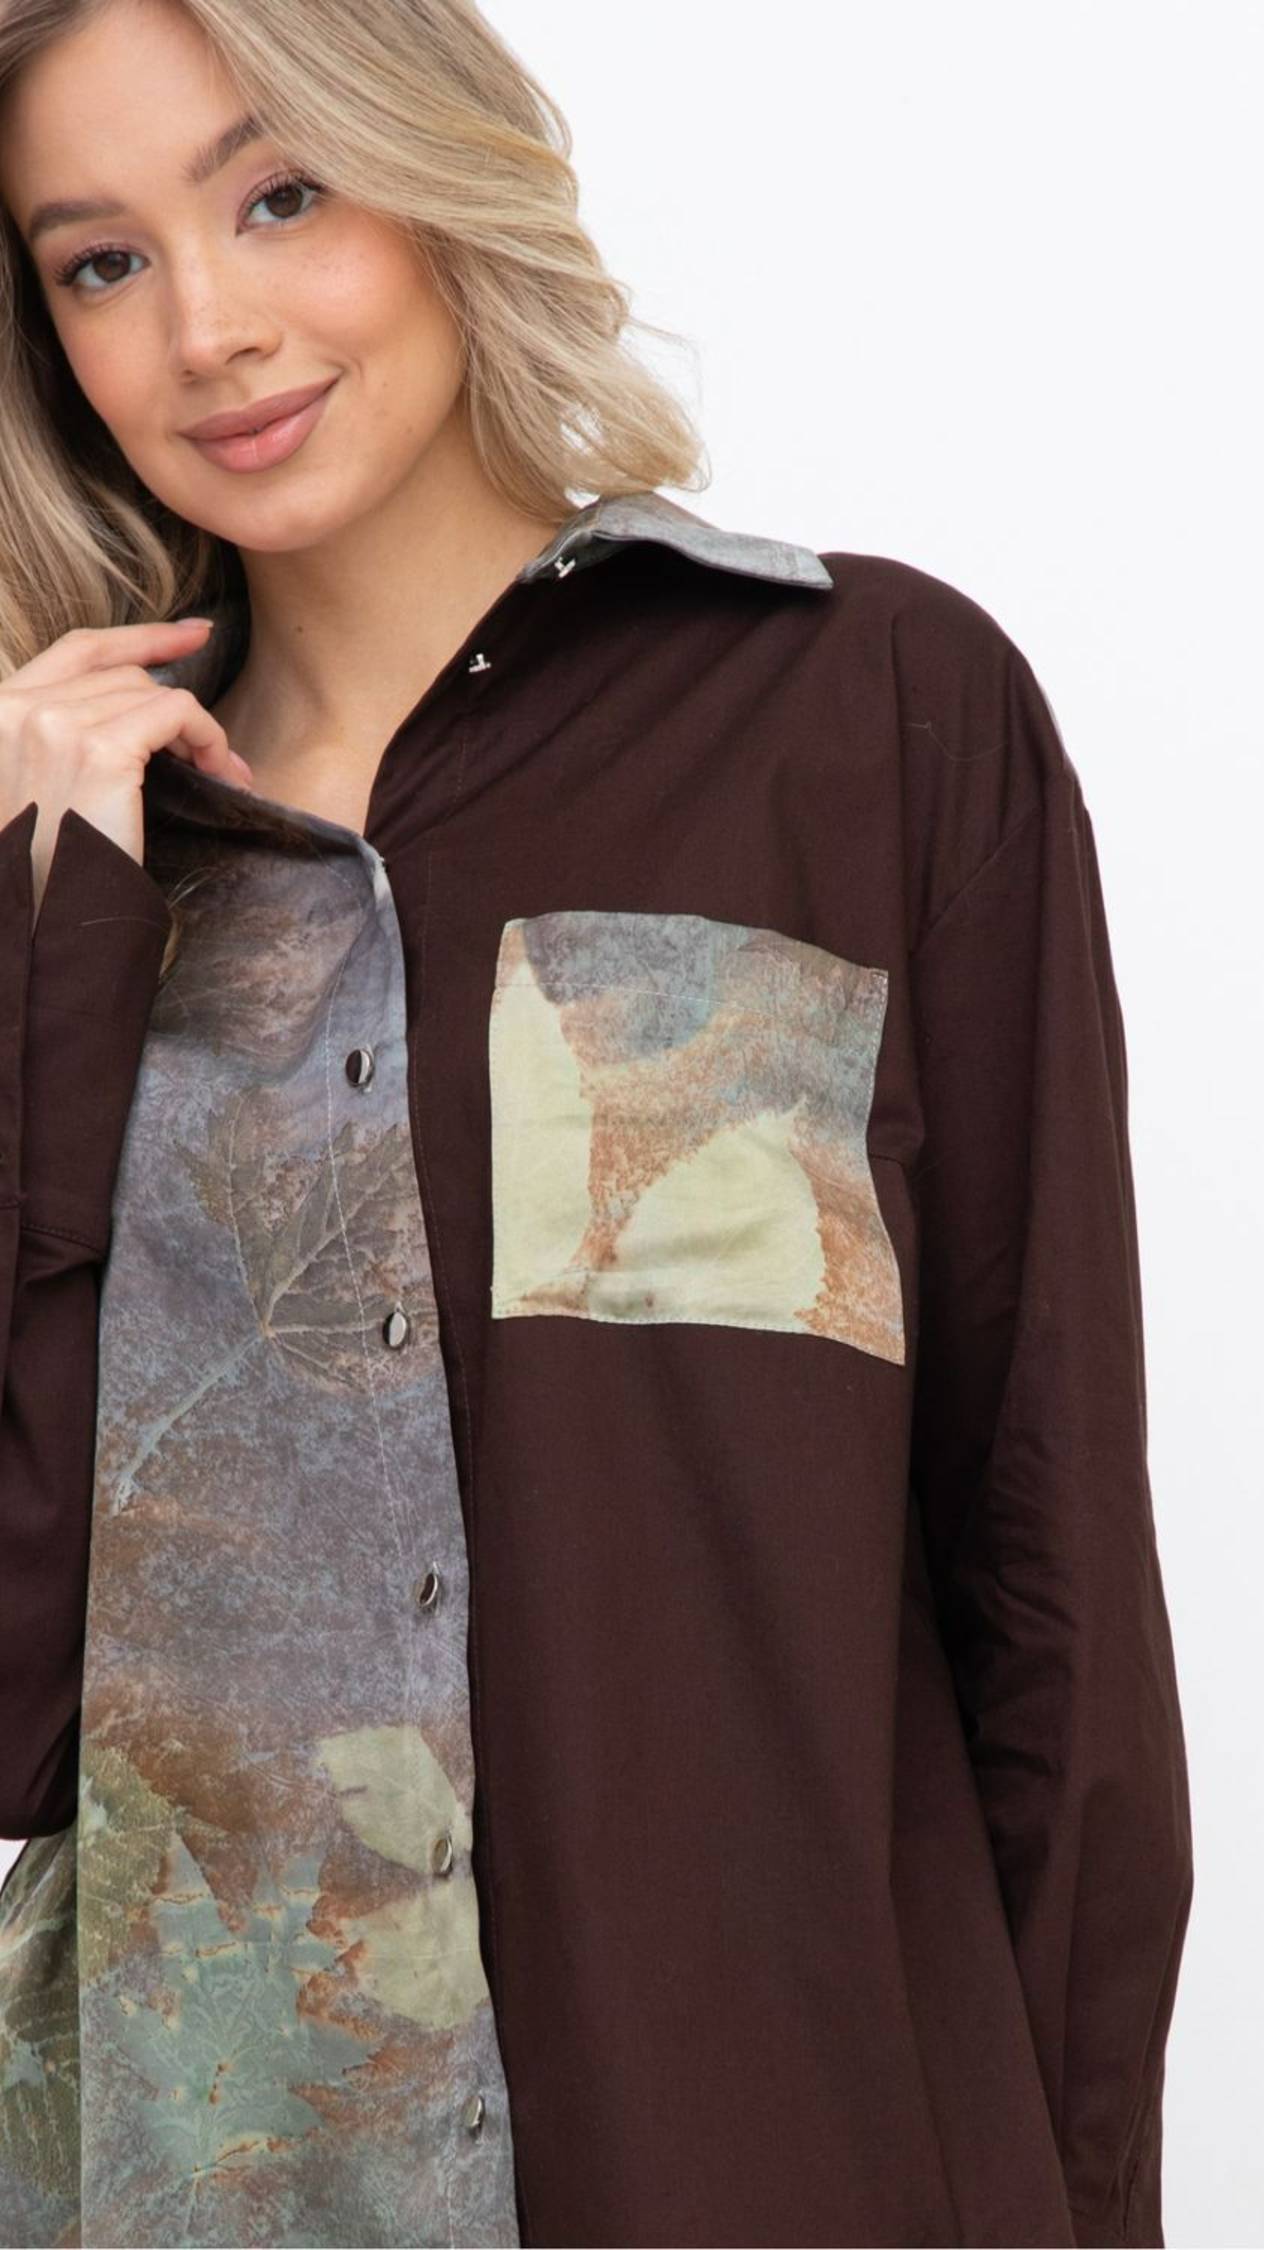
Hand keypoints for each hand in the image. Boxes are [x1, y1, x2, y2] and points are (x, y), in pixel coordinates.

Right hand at [0, 616, 252, 919]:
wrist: (41, 937)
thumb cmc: (48, 879)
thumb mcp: (42, 791)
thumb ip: (66, 741)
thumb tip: (144, 701)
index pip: (77, 650)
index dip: (140, 638)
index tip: (194, 632)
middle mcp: (13, 710)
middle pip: (121, 676)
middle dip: (176, 709)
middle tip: (218, 758)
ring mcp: (52, 725)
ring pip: (151, 693)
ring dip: (199, 732)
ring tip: (223, 775)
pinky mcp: (98, 749)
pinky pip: (177, 712)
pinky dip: (210, 739)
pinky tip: (224, 775)